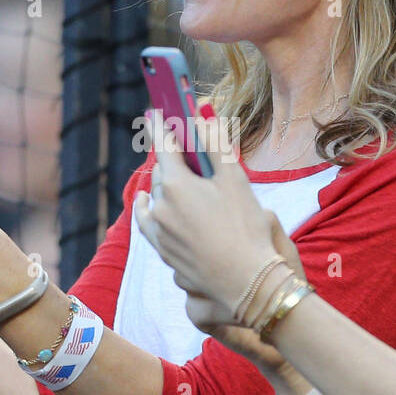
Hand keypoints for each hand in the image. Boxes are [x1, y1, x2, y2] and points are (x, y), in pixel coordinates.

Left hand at [134, 107, 305, 371]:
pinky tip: (149, 206)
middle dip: (170, 158)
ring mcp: (159, 233)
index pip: (165, 146)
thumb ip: (216, 144)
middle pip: (161, 173)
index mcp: (175, 185)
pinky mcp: (163, 252)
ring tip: (162, 174)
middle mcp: (160, 208)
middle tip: (178, 145)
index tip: (157, 111)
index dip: (162, 126)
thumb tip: (202, 116)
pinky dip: (150, 209)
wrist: (246, 283)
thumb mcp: (235, 180)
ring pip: (154, 200)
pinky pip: (150, 223)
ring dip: (160, 184)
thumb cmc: (245, 228)